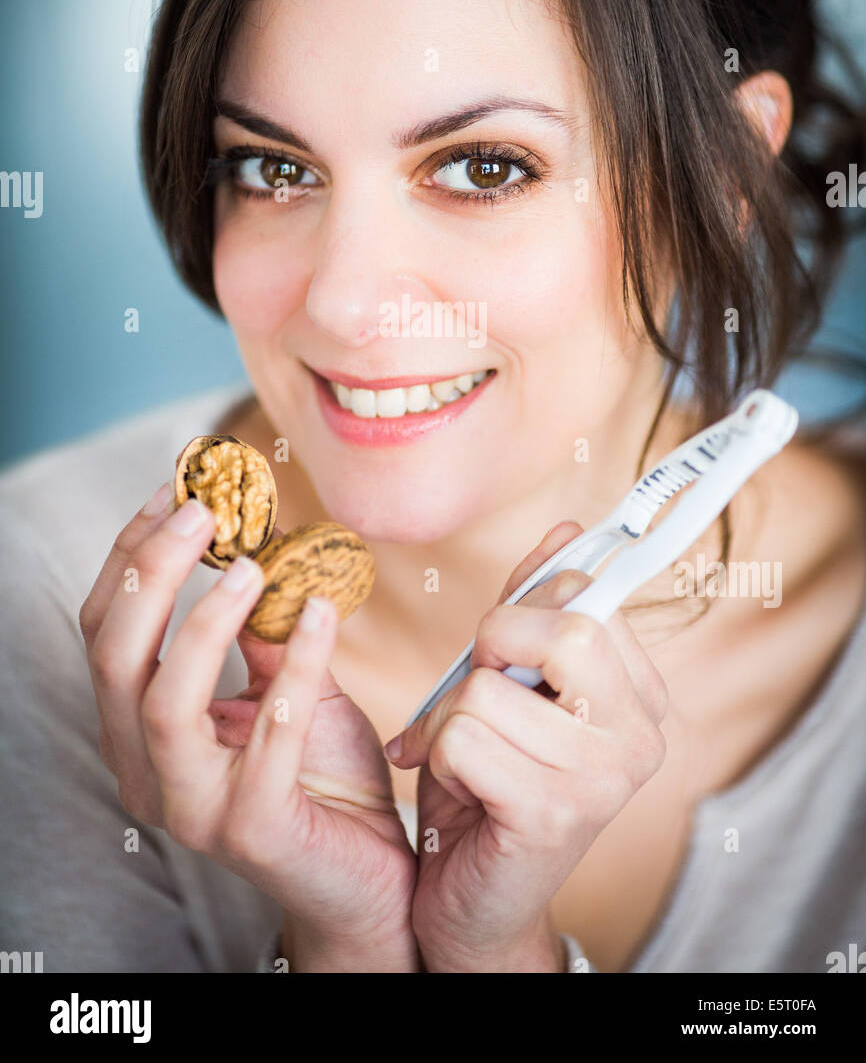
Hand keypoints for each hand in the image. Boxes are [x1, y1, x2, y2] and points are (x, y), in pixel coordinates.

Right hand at [79, 483, 418, 969]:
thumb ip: (260, 632)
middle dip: (153, 573)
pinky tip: (326, 614)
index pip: (106, 632)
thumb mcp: (285, 687)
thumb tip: (257, 546)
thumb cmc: (323, 778)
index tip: (175, 490)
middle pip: (115, 659)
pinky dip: (299, 667)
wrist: (371, 877)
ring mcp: (193, 808)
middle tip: (203, 510)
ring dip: (204, 622)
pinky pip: (268, 738)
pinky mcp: (252, 831)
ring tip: (253, 565)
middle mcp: (148, 770)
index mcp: (141, 730)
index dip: (133, 556)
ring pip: (164, 704)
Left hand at [384, 521, 668, 971]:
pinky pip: (464, 738)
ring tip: (467, 761)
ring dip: (450, 721)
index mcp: (643, 698)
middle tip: (482, 697)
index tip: (503, 651)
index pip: (589, 596)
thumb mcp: (511, 682)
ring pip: (488, 688)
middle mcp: (641, 737)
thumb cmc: (491, 784)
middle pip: (562, 629)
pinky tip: (462, 794)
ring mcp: (605, 779)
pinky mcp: (555, 814)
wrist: (475, 902)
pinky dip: (440, 759)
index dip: (523, 609)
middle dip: (492, 650)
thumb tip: (567, 528)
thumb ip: (534, 608)